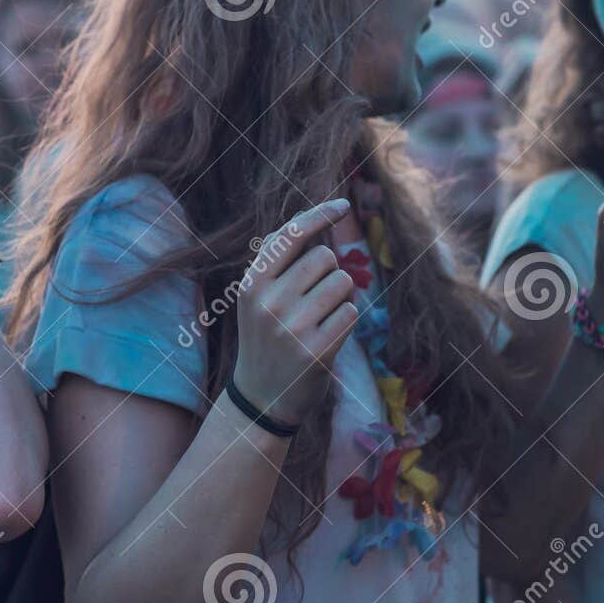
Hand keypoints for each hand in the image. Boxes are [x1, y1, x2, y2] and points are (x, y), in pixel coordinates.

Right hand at [231, 199, 360, 426]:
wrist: (262, 396)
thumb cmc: (266, 335)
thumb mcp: (257, 297)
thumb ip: (278, 260)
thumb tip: (312, 218)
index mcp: (251, 284)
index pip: (291, 235)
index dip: (320, 215)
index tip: (343, 206)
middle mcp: (268, 302)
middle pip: (324, 257)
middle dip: (328, 272)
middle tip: (313, 299)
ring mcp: (292, 328)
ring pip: (343, 282)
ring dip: (340, 296)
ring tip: (320, 318)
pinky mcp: (316, 351)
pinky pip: (351, 312)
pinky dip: (345, 320)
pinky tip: (326, 336)